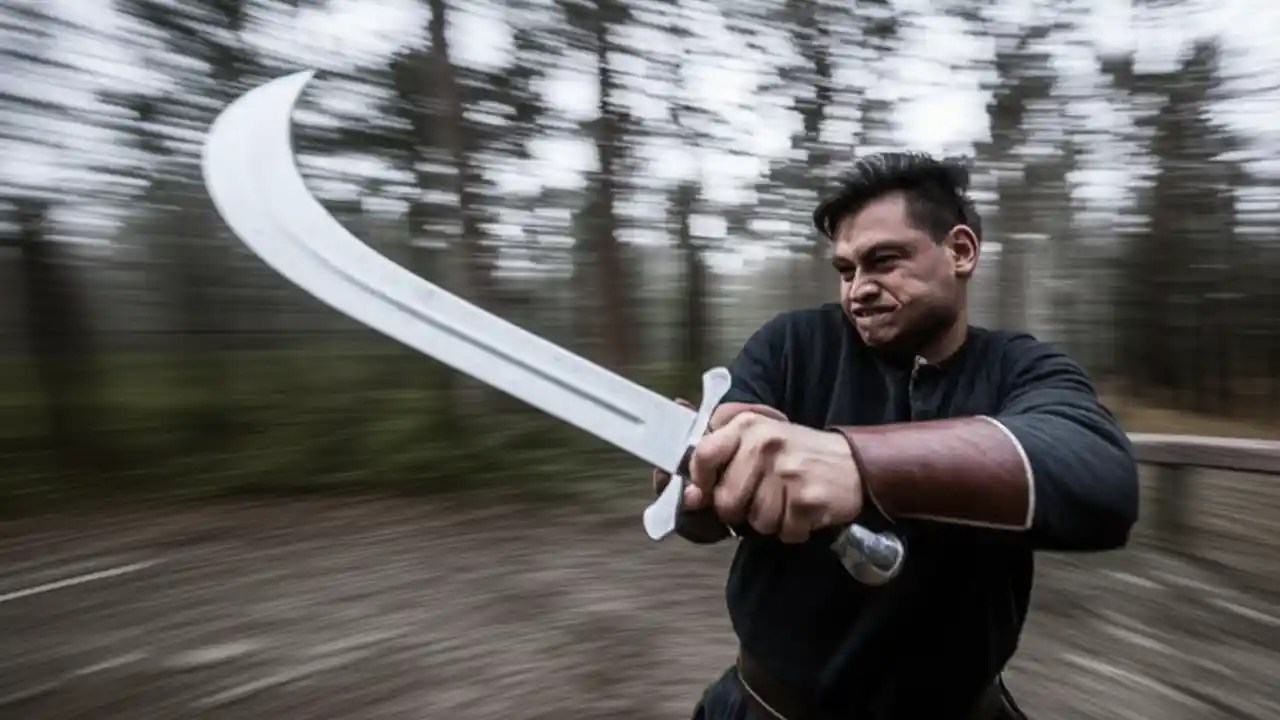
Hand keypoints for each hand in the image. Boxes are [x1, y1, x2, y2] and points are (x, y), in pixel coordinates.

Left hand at [684, 409, 862, 542]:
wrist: (854, 462)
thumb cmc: (798, 455)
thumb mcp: (759, 441)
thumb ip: (721, 464)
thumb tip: (691, 498)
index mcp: (747, 426)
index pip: (703, 455)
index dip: (700, 482)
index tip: (708, 492)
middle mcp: (764, 445)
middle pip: (726, 501)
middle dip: (741, 510)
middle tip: (763, 498)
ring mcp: (787, 472)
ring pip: (755, 521)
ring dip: (771, 521)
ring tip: (788, 501)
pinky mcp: (807, 498)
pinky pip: (784, 531)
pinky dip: (793, 530)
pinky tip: (803, 511)